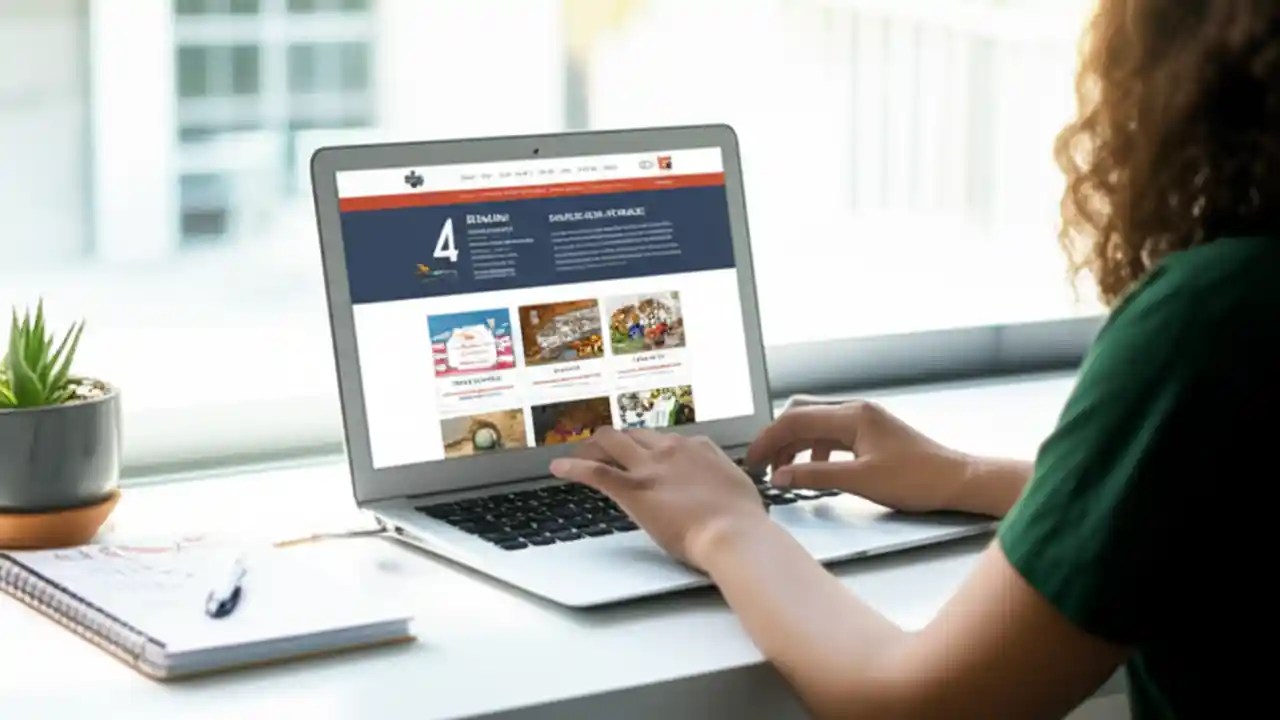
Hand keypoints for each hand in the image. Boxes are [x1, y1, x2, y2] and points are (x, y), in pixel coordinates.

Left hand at [549, 427, 769, 569]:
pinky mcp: (632, 488)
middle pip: (635, 434)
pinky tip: (558, 467)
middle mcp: (671, 449)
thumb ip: (721, 479)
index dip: (652, 448)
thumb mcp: (737, 487)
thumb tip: (721, 483)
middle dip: (618, 440)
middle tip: (606, 449)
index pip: (666, 440)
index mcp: (697, 448)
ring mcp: (649, 467)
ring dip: (593, 446)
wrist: (733, 534)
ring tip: (581, 453)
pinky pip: (594, 471)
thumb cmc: (742, 520)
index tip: (645, 455)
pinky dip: (572, 466)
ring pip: (611, 441)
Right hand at [745, 400, 972, 513]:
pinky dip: (814, 450)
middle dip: (778, 437)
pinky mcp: (871, 434)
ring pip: (816, 425)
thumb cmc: (917, 479)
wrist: (957, 480)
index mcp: (853, 415)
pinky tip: (814, 469)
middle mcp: (856, 411)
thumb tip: (780, 476)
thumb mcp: (861, 480)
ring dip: (795, 445)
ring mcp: (864, 421)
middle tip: (763, 464)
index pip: (796, 419)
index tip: (752, 460)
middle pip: (802, 414)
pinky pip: (831, 435)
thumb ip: (816, 476)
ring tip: (783, 470)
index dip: (769, 439)